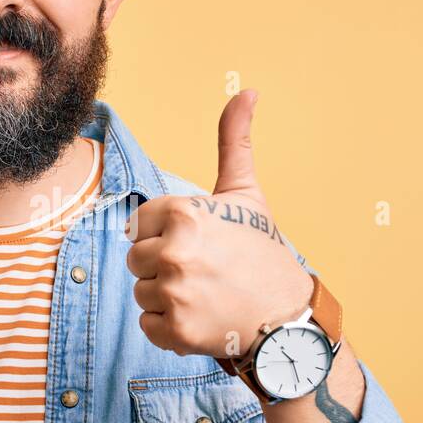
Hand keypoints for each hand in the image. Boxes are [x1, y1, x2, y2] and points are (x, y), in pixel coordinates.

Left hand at [125, 90, 312, 358]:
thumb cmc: (262, 253)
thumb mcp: (245, 194)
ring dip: (167, 298)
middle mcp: (175, 251)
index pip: (140, 224)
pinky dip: (170, 329)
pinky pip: (147, 326)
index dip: (167, 235)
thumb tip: (247, 91)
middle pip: (136, 259)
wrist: (286, 317)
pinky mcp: (174, 331)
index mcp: (185, 213)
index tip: (199, 244)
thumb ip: (233, 141)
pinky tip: (201, 319)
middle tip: (204, 272)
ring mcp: (174, 293)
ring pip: (141, 292)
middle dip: (164, 266)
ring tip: (204, 295)